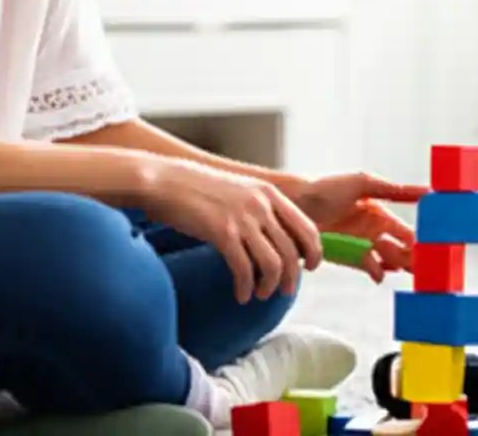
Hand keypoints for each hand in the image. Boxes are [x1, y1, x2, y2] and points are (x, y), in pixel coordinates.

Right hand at [139, 157, 321, 304]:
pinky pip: (244, 269)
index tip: (309, 268)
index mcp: (269, 193)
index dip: (313, 251)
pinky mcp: (222, 232)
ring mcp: (242, 218)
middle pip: (291, 251)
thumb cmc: (198, 190)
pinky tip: (241, 296)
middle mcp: (261, 205)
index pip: (307, 227)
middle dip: (291, 277)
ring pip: (272, 264)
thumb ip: (260, 210)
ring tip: (259, 295)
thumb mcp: (239, 192)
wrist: (164, 181)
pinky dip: (246, 287)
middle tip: (285, 292)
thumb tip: (275, 239)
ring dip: (269, 286)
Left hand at [292, 172, 425, 282]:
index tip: (435, 247)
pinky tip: (382, 273)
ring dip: (400, 265)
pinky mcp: (348, 257)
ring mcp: (361, 245)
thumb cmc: (326, 188)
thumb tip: (427, 189)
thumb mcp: (363, 183)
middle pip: (401, 249)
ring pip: (389, 260)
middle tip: (428, 266)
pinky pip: (369, 267)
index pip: (406, 230)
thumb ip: (394, 189)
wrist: (292, 204)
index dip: (421, 239)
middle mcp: (374, 231)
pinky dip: (378, 272)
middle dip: (415, 257)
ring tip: (410, 270)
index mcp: (380, 212)